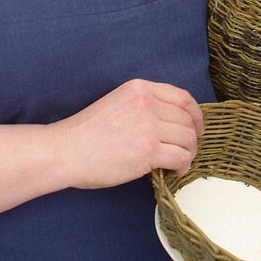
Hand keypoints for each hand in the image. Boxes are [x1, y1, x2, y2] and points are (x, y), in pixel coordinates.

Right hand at [59, 80, 203, 186]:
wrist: (62, 151)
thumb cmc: (85, 133)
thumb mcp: (117, 103)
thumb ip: (144, 106)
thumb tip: (173, 122)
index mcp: (139, 89)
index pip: (183, 97)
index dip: (196, 115)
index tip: (197, 127)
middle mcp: (147, 103)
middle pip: (188, 120)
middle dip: (192, 138)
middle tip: (186, 150)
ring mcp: (148, 126)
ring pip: (188, 139)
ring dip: (188, 153)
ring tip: (177, 162)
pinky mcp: (147, 150)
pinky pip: (181, 157)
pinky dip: (183, 166)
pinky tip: (173, 171)